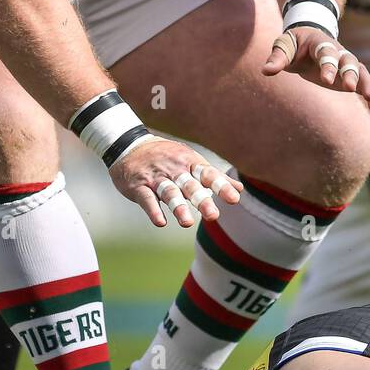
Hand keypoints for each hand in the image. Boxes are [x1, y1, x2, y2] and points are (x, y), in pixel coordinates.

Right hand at [108, 137, 242, 227]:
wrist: (129, 146)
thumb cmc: (167, 157)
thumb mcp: (191, 161)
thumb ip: (214, 177)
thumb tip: (240, 189)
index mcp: (190, 162)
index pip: (208, 174)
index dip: (221, 186)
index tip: (234, 199)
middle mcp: (174, 169)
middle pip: (189, 185)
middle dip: (201, 200)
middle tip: (213, 216)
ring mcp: (156, 177)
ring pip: (168, 192)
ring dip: (178, 207)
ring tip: (187, 223)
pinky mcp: (138, 186)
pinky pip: (146, 198)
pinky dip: (153, 210)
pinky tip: (160, 222)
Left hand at [263, 25, 369, 110]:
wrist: (308, 39)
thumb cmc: (294, 44)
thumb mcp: (284, 45)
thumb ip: (277, 57)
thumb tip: (266, 71)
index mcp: (320, 42)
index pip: (325, 52)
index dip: (327, 65)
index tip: (327, 80)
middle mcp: (337, 51)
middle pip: (348, 60)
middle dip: (349, 73)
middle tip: (350, 88)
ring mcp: (345, 62)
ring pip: (360, 71)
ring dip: (366, 84)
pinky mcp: (349, 74)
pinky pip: (363, 81)